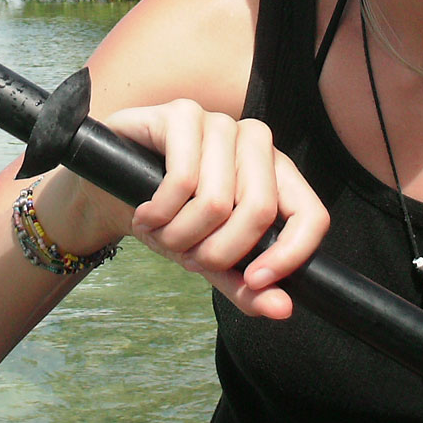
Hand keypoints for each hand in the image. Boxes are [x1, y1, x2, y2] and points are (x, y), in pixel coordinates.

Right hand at [104, 99, 328, 318]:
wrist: (110, 188)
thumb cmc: (170, 218)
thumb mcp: (208, 257)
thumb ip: (244, 285)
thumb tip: (281, 309)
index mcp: (276, 173)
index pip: (311, 215)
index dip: (290, 255)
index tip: (255, 281)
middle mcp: (255, 141)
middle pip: (258, 211)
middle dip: (215, 252)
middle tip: (187, 256)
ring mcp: (220, 122)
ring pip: (216, 201)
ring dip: (179, 236)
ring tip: (161, 234)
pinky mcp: (182, 113)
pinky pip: (182, 179)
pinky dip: (159, 212)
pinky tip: (146, 214)